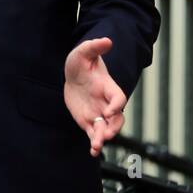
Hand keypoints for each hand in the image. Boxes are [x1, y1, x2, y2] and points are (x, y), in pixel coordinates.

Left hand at [64, 37, 127, 157]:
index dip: (116, 105)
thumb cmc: (81, 61)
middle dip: (113, 127)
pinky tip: (93, 151)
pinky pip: (94, 134)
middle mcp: (106, 102)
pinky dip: (95, 143)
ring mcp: (98, 113)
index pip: (119, 98)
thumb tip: (107, 41)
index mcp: (108, 87)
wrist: (73, 74)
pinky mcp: (88, 121)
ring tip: (96, 145)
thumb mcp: (84, 52)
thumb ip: (94, 47)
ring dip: (103, 138)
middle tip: (105, 134)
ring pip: (106, 129)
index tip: (109, 111)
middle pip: (117, 119)